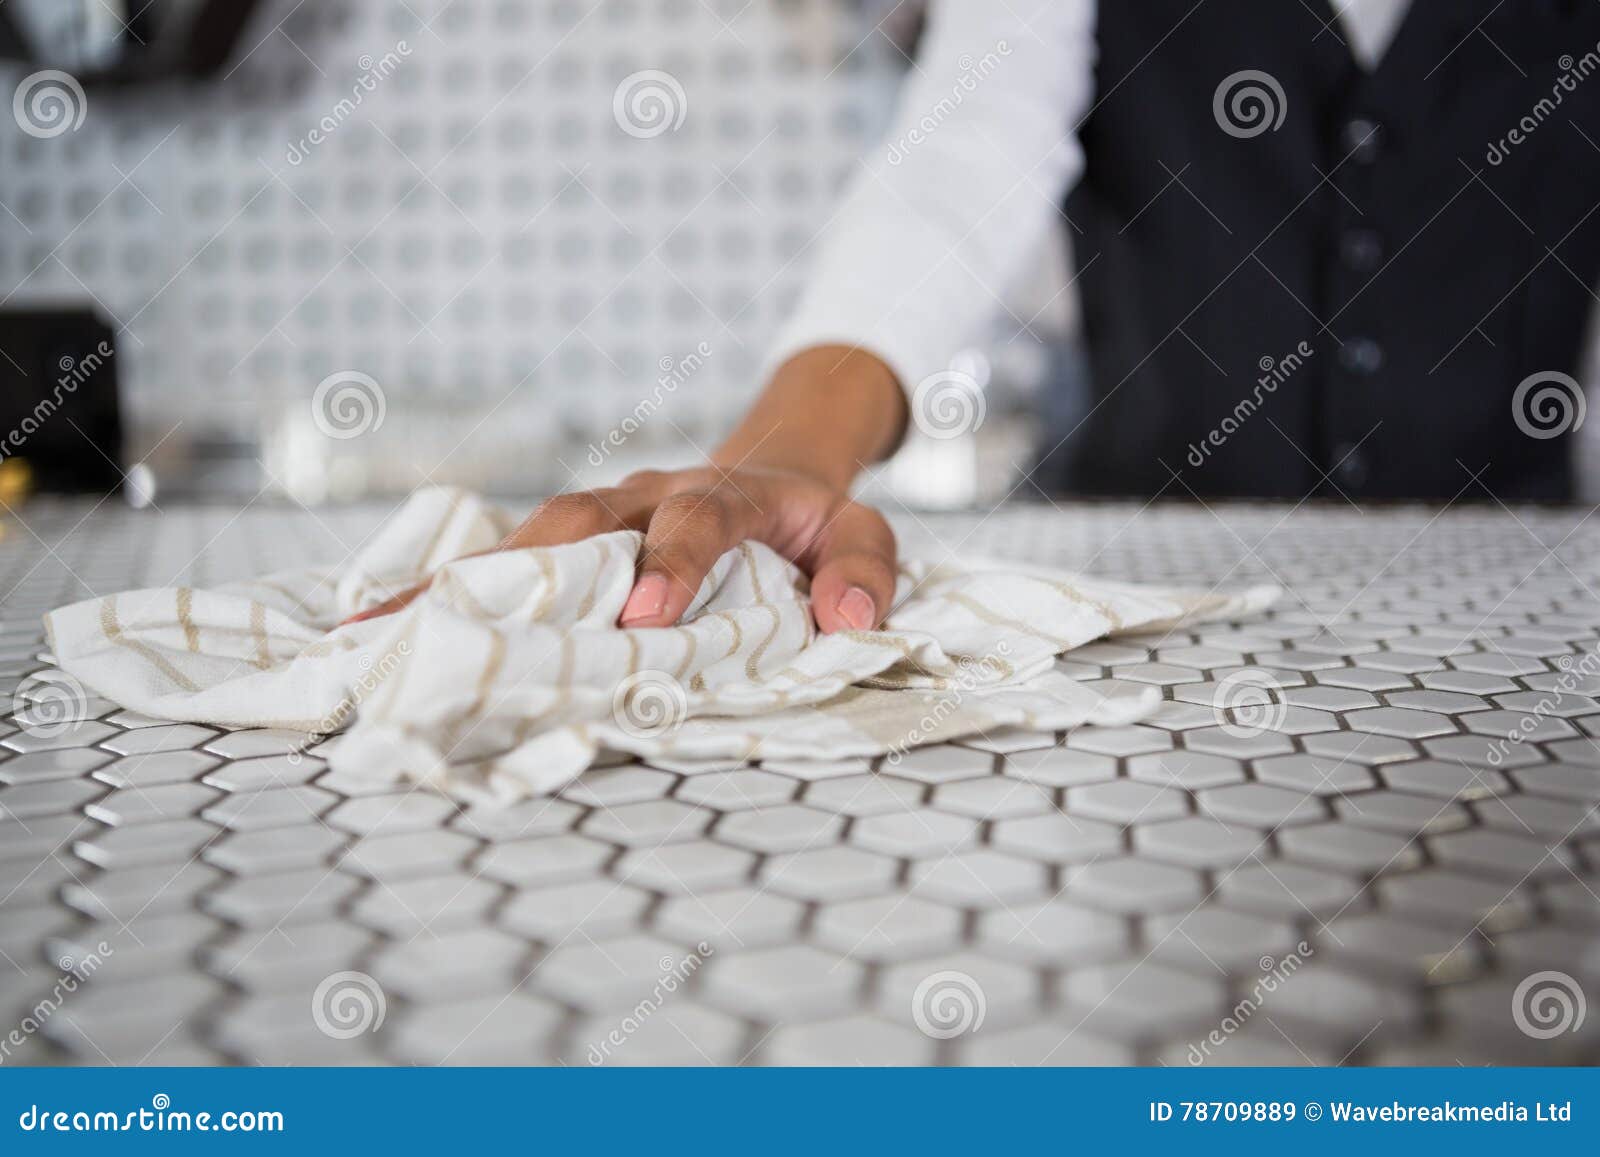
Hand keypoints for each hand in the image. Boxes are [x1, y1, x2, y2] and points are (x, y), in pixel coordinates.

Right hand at [343, 463, 897, 632]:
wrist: (772, 475)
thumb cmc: (813, 521)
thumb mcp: (863, 533)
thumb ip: (866, 569)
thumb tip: (846, 619)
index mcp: (726, 492)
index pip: (697, 519)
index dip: (672, 563)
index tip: (645, 617)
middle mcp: (647, 495)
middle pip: (576, 518)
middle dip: (520, 570)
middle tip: (459, 624)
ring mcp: (601, 517)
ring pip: (526, 540)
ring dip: (456, 584)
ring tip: (375, 635)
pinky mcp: (572, 542)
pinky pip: (508, 565)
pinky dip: (448, 592)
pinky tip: (381, 632)